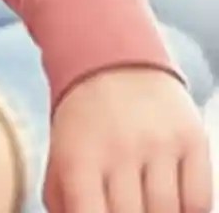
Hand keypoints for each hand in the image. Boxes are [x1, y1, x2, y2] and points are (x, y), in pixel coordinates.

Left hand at [44, 67, 212, 212]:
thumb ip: (63, 200)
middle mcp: (119, 150)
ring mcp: (159, 145)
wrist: (113, 62)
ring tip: (148, 208)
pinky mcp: (192, 139)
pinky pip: (200, 198)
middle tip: (130, 211)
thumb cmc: (82, 121)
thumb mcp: (60, 155)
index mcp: (78, 158)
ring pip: (169, 212)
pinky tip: (177, 208)